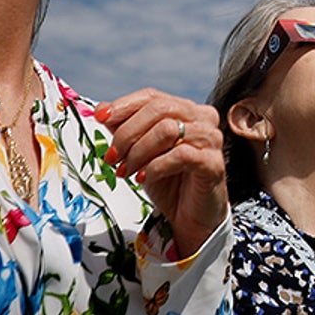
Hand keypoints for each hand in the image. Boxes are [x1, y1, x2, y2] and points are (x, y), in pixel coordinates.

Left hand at [95, 89, 227, 254]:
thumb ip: (126, 130)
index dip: (124, 105)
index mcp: (186, 110)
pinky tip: (144, 178)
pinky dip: (155, 166)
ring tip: (126, 171)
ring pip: (168, 129)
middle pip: (159, 109)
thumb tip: (102, 110)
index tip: (101, 117)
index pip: (152, 97)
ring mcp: (211, 139)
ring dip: (139, 151)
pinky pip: (180, 154)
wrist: (189, 217)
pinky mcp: (213, 163)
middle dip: (128, 133)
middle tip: (112, 156)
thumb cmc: (168, 182)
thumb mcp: (141, 153)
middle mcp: (202, 118)